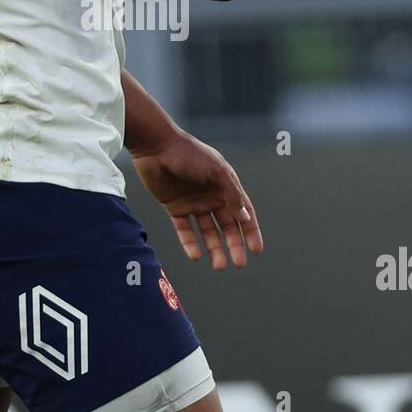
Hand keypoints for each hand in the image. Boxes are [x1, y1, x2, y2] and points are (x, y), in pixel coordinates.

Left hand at [130, 129, 263, 269]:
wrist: (156, 146)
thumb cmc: (189, 153)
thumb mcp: (216, 171)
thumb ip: (232, 194)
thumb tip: (246, 217)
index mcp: (225, 185)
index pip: (243, 212)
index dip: (250, 231)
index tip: (256, 250)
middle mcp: (211, 196)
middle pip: (226, 226)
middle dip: (234, 245)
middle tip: (238, 263)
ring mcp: (193, 202)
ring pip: (207, 231)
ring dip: (214, 248)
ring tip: (219, 266)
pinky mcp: (174, 207)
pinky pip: (184, 229)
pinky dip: (190, 243)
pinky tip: (196, 255)